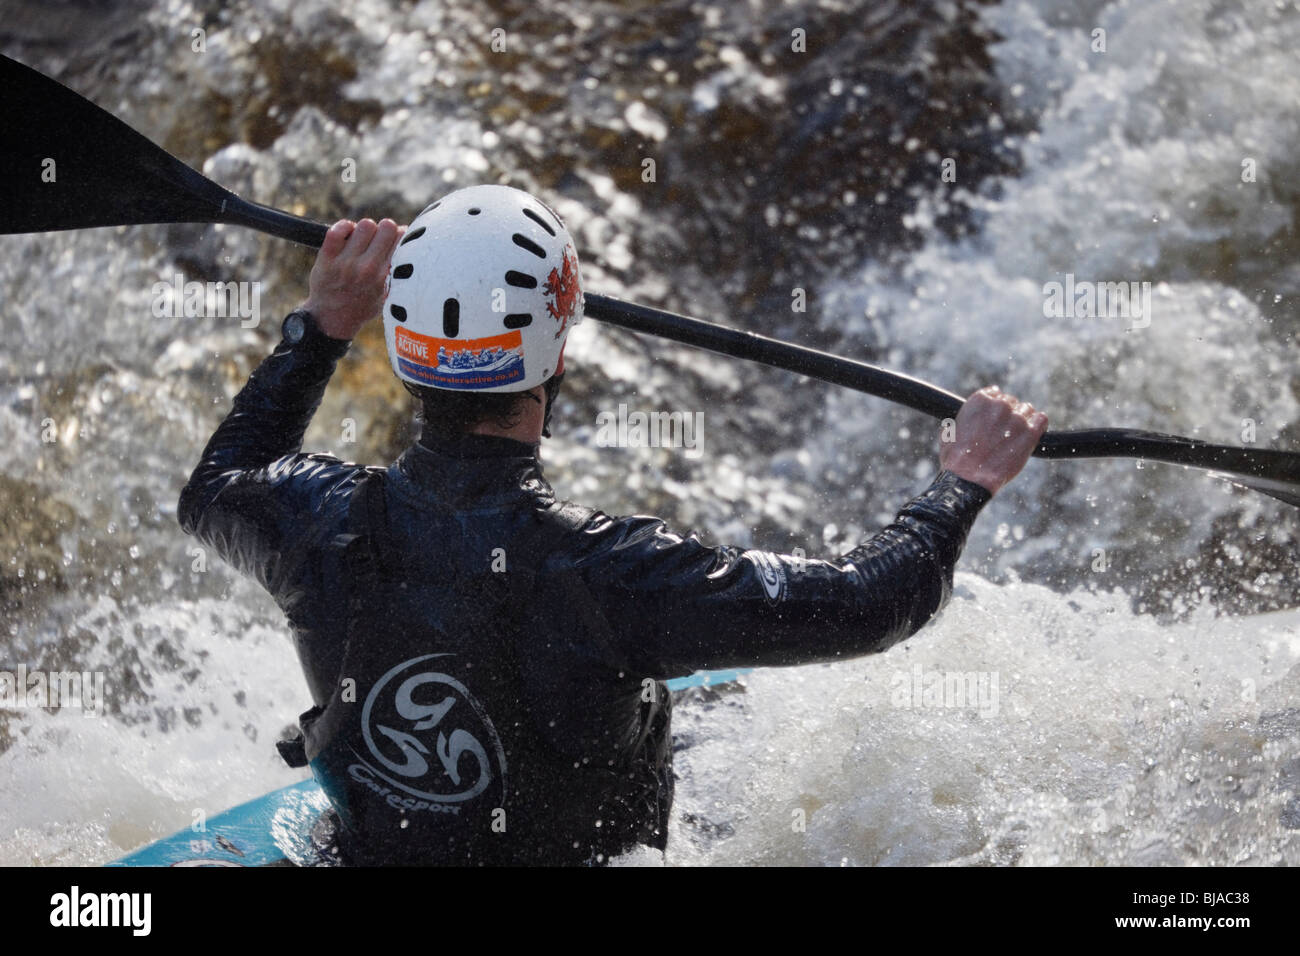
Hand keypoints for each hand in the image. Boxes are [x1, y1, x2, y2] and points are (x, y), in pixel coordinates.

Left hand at [301, 218, 404, 339]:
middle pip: (386, 227)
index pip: (401, 240)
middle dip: (385, 229)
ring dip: (365, 229)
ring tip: (361, 239)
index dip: (400, 235)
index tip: (395, 238)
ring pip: (365, 225)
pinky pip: (338, 230)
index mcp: (384, 276)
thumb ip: (396, 271)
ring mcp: (346, 263)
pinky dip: (344, 226)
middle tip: (378, 238)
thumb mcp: (386, 294)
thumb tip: (405, 240)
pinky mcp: (327, 258)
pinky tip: (347, 234)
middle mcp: (367, 268)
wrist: (332, 320)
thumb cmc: (361, 306)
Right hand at [938, 386, 1048, 494]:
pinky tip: (1033, 432)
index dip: (994, 405)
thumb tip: (961, 424)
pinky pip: (1041, 420)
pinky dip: (1038, 424)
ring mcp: (1017, 419)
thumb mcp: (949, 433)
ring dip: (1024, 419)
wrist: (969, 478)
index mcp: (979, 401)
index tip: (995, 415)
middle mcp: (1000, 405)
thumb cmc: (956, 459)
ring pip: (1027, 410)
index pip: (994, 393)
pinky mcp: (1031, 434)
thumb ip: (962, 422)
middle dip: (1008, 414)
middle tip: (1004, 431)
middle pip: (1011, 402)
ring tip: (1017, 435)